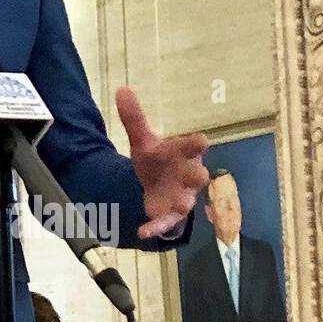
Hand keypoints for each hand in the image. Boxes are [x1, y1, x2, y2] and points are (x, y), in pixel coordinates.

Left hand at [115, 87, 209, 240]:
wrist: (154, 185)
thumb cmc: (157, 160)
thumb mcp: (144, 140)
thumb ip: (134, 119)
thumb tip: (122, 90)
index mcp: (182, 153)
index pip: (193, 146)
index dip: (197, 144)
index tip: (201, 141)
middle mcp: (187, 175)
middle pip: (198, 175)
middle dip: (197, 175)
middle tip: (197, 175)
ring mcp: (181, 196)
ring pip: (187, 201)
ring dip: (184, 203)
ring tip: (180, 205)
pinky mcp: (170, 215)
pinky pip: (166, 223)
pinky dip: (155, 227)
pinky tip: (142, 231)